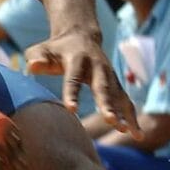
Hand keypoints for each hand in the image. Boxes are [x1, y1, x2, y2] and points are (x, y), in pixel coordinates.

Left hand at [24, 29, 140, 134]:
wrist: (80, 36)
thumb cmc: (55, 49)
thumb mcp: (42, 49)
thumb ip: (37, 57)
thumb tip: (32, 66)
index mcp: (78, 59)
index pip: (74, 78)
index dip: (72, 94)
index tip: (72, 110)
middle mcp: (98, 67)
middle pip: (103, 87)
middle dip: (107, 104)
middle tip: (110, 121)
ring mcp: (110, 75)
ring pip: (119, 95)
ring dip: (124, 113)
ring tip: (129, 132)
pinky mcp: (116, 84)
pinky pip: (125, 101)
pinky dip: (131, 116)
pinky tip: (137, 134)